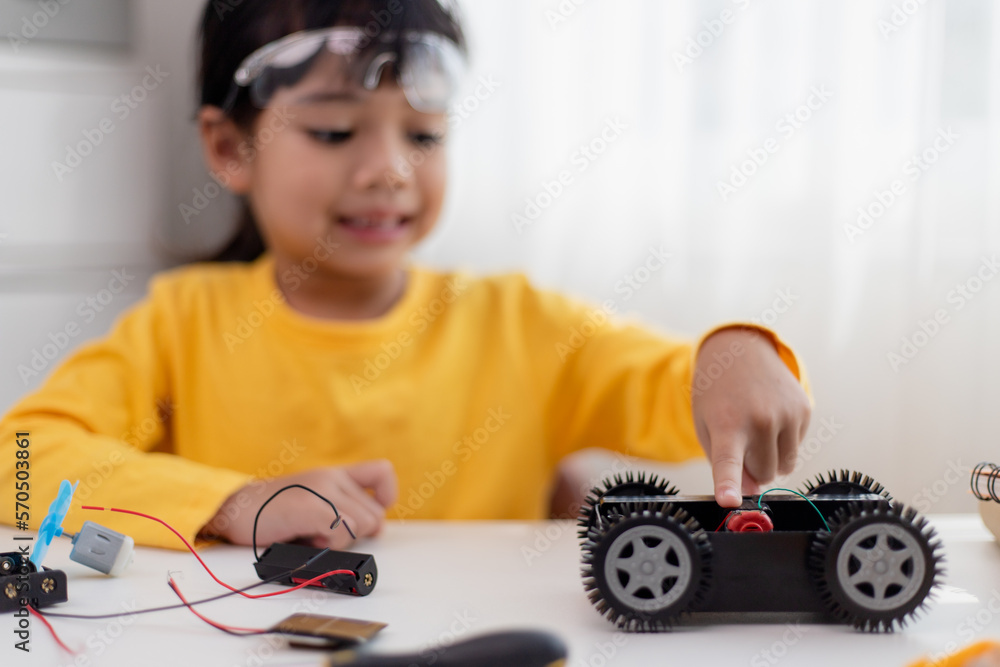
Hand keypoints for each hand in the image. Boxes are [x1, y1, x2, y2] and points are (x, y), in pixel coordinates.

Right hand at [203, 460, 397, 549]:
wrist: (233, 511)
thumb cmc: (270, 515)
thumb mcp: (312, 504)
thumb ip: (343, 510)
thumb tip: (376, 529)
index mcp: (333, 474)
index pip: (383, 472)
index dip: (386, 498)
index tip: (369, 518)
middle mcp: (331, 477)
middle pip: (374, 514)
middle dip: (355, 534)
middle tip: (324, 535)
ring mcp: (322, 489)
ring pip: (363, 525)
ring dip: (340, 541)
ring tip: (312, 536)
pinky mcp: (312, 506)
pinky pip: (343, 531)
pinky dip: (329, 545)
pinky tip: (308, 540)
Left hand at [691, 328, 810, 507]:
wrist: (740, 350)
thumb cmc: (717, 395)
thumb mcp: (707, 427)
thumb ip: (723, 464)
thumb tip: (751, 492)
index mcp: (727, 424)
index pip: (728, 462)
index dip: (729, 484)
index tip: (729, 501)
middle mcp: (760, 419)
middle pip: (765, 474)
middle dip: (754, 467)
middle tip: (742, 441)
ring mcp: (786, 413)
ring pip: (785, 466)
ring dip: (772, 458)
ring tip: (756, 429)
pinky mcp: (805, 409)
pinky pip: (797, 447)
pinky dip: (785, 441)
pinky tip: (772, 416)